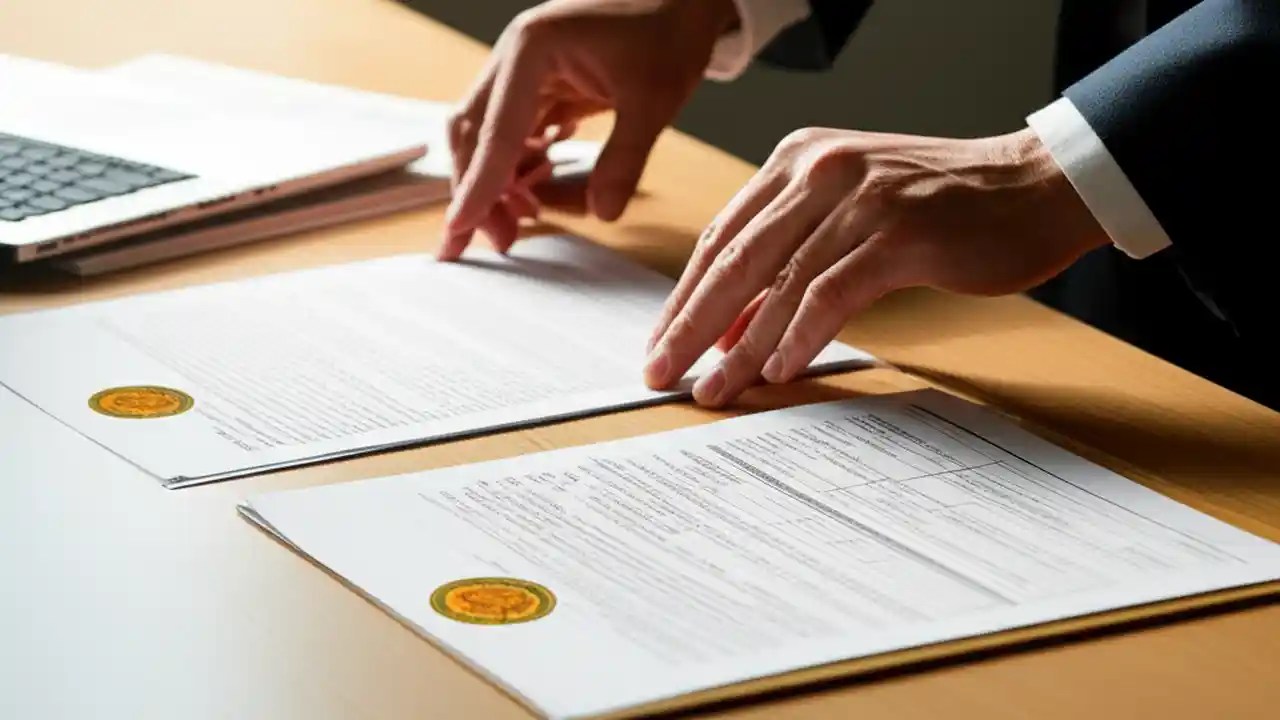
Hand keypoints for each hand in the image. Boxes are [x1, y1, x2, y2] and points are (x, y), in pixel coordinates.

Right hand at [439, 0, 738, 259]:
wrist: (682, 1)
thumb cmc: (667, 34)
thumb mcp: (654, 101)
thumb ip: (624, 159)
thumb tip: (603, 214)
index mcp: (532, 50)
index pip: (496, 131)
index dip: (479, 185)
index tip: (460, 227)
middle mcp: (514, 56)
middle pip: (472, 132)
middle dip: (477, 190)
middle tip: (497, 241)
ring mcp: (521, 70)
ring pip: (486, 135)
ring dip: (494, 182)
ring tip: (517, 224)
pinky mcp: (537, 84)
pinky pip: (511, 132)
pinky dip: (515, 166)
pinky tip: (532, 192)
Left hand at [644, 126, 1109, 406]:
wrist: (1034, 186)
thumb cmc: (941, 206)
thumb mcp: (849, 212)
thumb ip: (789, 256)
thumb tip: (728, 326)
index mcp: (797, 160)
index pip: (721, 236)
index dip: (685, 296)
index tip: (662, 342)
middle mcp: (819, 170)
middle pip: (734, 260)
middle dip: (690, 325)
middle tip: (660, 373)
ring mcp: (860, 199)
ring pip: (778, 284)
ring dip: (740, 346)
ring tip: (715, 389)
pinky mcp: (899, 232)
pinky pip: (832, 293)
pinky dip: (800, 336)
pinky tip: (781, 371)